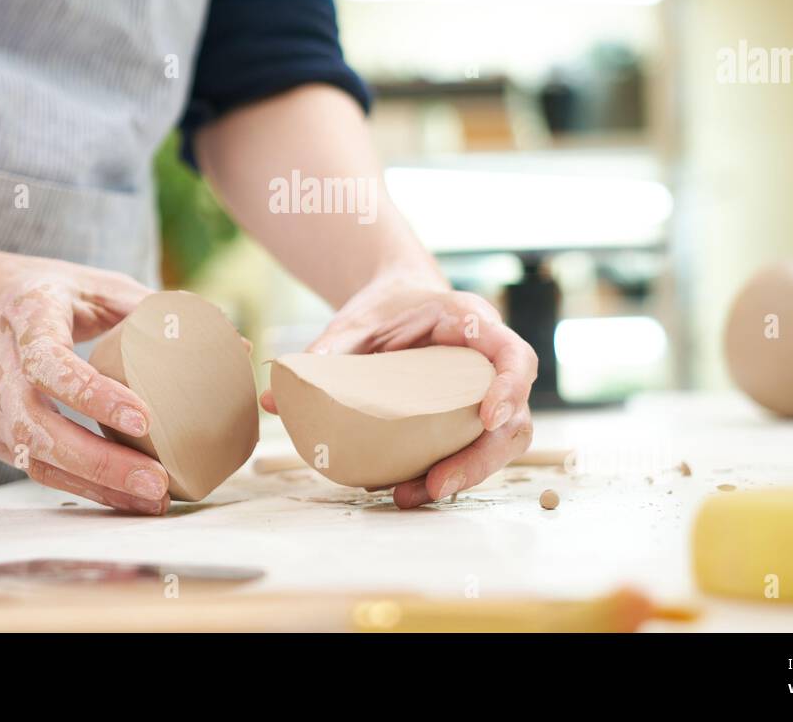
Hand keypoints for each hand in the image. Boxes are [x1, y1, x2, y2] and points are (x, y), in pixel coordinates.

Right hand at [0, 245, 170, 513]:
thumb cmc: (41, 293)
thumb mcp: (91, 284)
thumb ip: (154, 309)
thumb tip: (236, 342)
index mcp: (25, 321)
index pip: (49, 365)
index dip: (93, 395)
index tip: (143, 418)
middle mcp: (1, 372)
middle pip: (40, 430)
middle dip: (100, 463)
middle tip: (158, 481)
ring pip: (38, 461)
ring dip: (97, 486)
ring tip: (154, 499)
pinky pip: (41, 471)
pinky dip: (85, 489)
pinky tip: (129, 500)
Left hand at [262, 270, 537, 508]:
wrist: (397, 299)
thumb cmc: (386, 306)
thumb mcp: (356, 322)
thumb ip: (326, 352)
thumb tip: (277, 399)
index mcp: (474, 325)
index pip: (516, 356)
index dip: (510, 388)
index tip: (489, 417)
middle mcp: (490, 361)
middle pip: (515, 416)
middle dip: (483, 457)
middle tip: (438, 483)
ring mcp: (487, 392)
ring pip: (501, 442)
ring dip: (466, 474)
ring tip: (415, 494)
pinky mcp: (471, 417)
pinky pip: (473, 450)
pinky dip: (448, 472)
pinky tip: (408, 488)